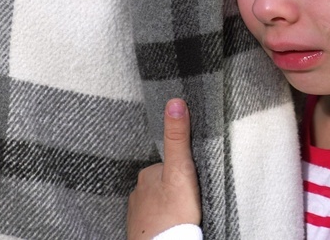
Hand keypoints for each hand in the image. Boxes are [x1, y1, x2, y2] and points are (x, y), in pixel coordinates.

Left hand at [127, 99, 201, 238]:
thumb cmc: (174, 212)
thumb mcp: (181, 169)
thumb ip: (178, 138)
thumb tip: (174, 102)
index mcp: (146, 175)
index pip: (167, 165)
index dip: (182, 171)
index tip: (192, 179)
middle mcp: (137, 192)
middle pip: (162, 183)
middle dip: (174, 188)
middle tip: (190, 197)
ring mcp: (137, 212)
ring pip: (157, 202)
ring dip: (168, 205)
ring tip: (183, 212)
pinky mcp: (141, 230)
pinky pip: (155, 219)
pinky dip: (163, 219)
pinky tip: (173, 223)